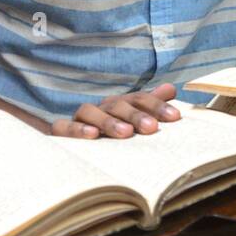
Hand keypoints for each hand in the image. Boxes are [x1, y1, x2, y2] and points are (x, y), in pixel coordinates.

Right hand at [50, 82, 181, 138]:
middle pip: (117, 104)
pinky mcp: (60, 132)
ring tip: (125, 133)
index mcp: (119, 104)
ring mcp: (79, 118)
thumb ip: (150, 105)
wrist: (72, 147)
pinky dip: (77, 129)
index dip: (156, 105)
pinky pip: (64, 127)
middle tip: (151, 128)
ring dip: (108, 121)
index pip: (139, 99)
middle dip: (135, 115)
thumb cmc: (109, 134)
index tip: (175, 117)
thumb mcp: (132, 121)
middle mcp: (100, 108)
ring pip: (91, 111)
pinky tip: (92, 135)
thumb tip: (171, 89)